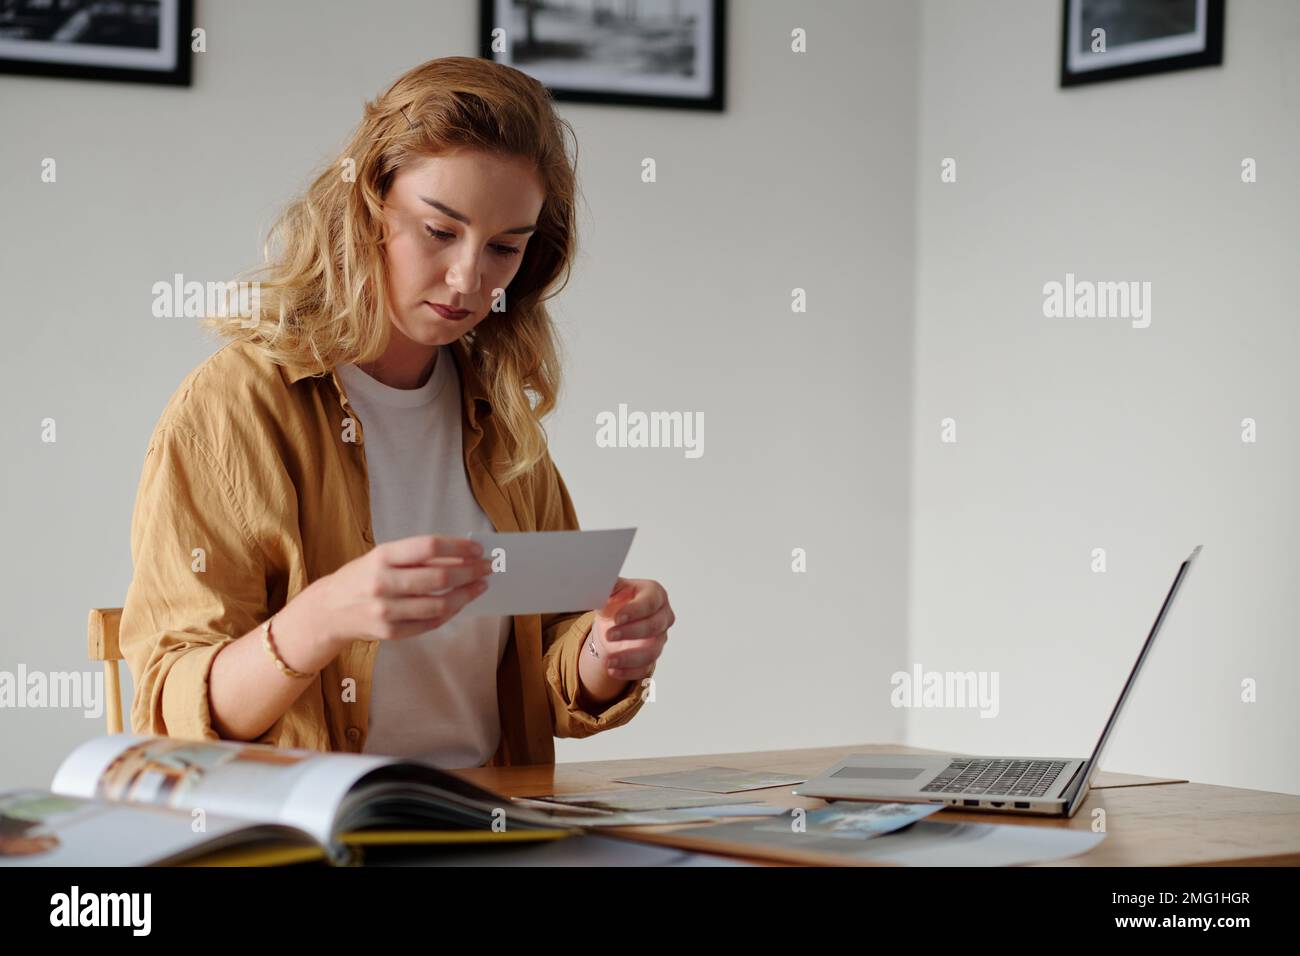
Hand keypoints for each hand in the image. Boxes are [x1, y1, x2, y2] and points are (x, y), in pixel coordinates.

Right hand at [310, 534, 493, 645]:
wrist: (329, 611)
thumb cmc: (362, 577)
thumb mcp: (384, 557)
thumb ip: (418, 557)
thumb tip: (462, 556)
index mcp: (382, 556)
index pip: (429, 547)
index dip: (459, 548)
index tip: (477, 550)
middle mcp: (383, 583)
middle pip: (439, 578)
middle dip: (470, 572)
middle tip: (487, 568)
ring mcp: (387, 611)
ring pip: (440, 605)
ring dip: (466, 595)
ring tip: (479, 586)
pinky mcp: (391, 632)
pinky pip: (431, 623)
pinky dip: (450, 613)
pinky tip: (460, 603)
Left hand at [590, 577, 672, 680]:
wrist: (615, 617)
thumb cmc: (617, 598)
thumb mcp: (611, 588)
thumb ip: (608, 584)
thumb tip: (597, 581)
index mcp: (654, 594)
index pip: (650, 603)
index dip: (635, 611)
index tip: (618, 617)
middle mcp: (663, 615)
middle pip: (654, 626)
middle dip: (631, 632)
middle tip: (609, 635)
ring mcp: (660, 638)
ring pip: (652, 651)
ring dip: (630, 657)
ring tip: (608, 661)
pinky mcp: (653, 656)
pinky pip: (646, 667)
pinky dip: (629, 671)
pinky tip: (612, 670)